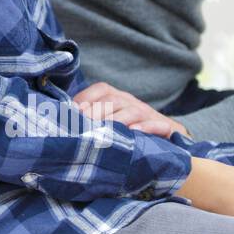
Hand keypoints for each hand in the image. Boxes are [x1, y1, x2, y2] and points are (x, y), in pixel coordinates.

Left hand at [72, 82, 189, 137]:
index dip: (86, 98)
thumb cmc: (129, 133)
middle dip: (96, 112)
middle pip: (113, 100)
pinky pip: (156, 124)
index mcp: (116, 98)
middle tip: (84, 125)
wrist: (168, 144)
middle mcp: (130, 102)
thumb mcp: (109, 124)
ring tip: (103, 130)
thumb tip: (65, 122)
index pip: (101, 89)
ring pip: (132, 111)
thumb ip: (90, 120)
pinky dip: (145, 127)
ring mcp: (148, 114)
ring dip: (117, 119)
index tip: (73, 112)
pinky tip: (133, 132)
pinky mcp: (164, 127)